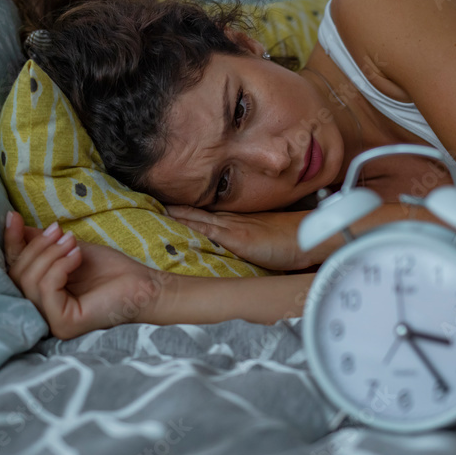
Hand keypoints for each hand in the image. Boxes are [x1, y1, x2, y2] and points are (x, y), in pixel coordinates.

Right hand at [3, 211, 174, 339]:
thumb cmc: (111, 271)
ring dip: (50, 253)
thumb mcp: (71, 250)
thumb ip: (44, 244)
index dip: (11, 242)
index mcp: (41, 297)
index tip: (13, 216)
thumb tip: (17, 226)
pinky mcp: (63, 323)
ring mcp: (51, 322)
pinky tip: (77, 255)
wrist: (143, 286)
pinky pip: (47, 289)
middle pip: (17, 276)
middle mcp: (41, 314)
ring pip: (30, 281)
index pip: (15, 271)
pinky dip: (59, 266)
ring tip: (71, 241)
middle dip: (36, 247)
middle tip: (58, 230)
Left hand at [164, 205, 307, 270]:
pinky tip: (173, 222)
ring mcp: (233, 228)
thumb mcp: (263, 241)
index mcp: (235, 222)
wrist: (310, 239)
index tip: (160, 207)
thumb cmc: (292, 241)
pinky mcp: (239, 238)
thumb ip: (246, 244)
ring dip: (175, 214)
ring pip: (197, 217)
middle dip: (171, 209)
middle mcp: (231, 221)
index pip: (202, 213)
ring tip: (151, 209)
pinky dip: (189, 225)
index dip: (181, 210)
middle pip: (194, 212)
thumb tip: (236, 251)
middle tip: (145, 203)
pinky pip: (208, 230)